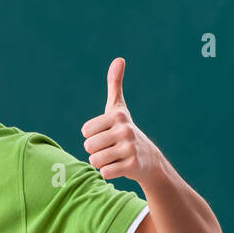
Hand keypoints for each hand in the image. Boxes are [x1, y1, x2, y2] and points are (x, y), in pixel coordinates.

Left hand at [80, 58, 161, 184]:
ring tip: (114, 157)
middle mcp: (125, 130)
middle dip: (96, 151)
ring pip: (95, 160)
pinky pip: (105, 172)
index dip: (92, 136)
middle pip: (88, 146)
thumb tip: (119, 59)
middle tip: (110, 149)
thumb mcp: (118, 109)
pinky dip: (109, 172)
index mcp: (118, 116)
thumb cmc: (125, 131)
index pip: (85, 131)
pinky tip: (120, 167)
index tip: (106, 135)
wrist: (148, 160)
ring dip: (101, 162)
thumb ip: (115, 85)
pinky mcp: (132, 165)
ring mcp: (129, 148)